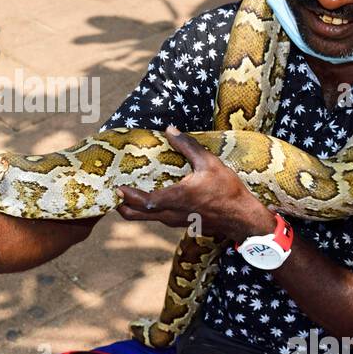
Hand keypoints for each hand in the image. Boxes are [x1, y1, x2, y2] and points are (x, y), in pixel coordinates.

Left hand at [114, 126, 274, 242]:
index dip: (128, 196)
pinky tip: (148, 196)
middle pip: (137, 215)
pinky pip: (156, 217)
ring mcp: (175, 221)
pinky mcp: (180, 223)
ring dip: (133, 207)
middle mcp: (171, 213)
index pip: (145, 201)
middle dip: (121, 204)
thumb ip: (188, 146)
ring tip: (125, 192)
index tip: (116, 187)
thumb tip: (170, 130)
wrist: (242, 218)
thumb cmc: (227, 190)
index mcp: (177, 198)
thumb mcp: (210, 163)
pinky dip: (146, 209)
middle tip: (111, 191)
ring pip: (146, 217)